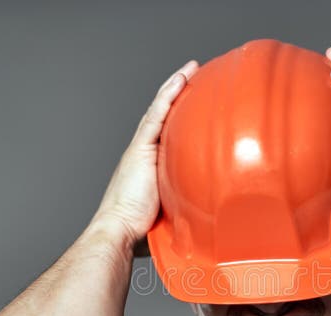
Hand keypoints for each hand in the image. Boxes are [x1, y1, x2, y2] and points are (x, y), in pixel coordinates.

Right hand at [93, 59, 198, 255]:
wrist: (120, 231)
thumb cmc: (141, 230)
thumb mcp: (171, 213)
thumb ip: (186, 208)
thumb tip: (210, 220)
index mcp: (150, 165)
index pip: (167, 133)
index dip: (179, 115)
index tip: (195, 103)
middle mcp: (144, 152)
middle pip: (163, 116)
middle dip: (178, 94)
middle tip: (195, 75)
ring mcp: (141, 149)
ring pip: (160, 110)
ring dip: (175, 87)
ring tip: (191, 69)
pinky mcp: (140, 149)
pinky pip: (156, 117)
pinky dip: (168, 97)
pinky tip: (180, 81)